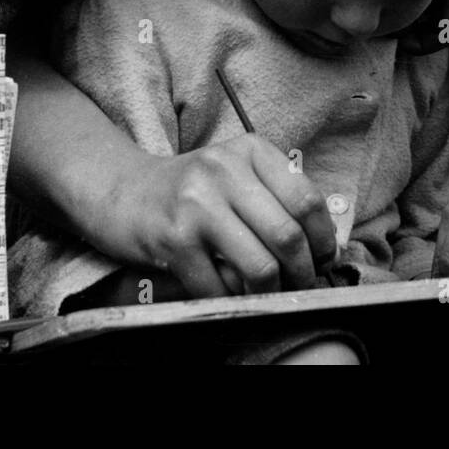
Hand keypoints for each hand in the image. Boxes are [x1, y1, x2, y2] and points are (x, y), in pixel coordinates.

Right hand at [86, 134, 336, 297]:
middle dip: (303, 272)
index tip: (323, 258)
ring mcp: (197, 204)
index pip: (306, 198)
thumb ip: (276, 196)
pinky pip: (220, 286)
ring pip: (260, 266)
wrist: (125, 192)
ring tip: (270, 294)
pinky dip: (232, 299)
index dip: (323, 238)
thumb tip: (322, 247)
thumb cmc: (191, 190)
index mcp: (249, 150)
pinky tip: (231, 293)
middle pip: (287, 235)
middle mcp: (224, 170)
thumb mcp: (236, 172)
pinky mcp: (174, 239)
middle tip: (302, 285)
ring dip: (272, 292)